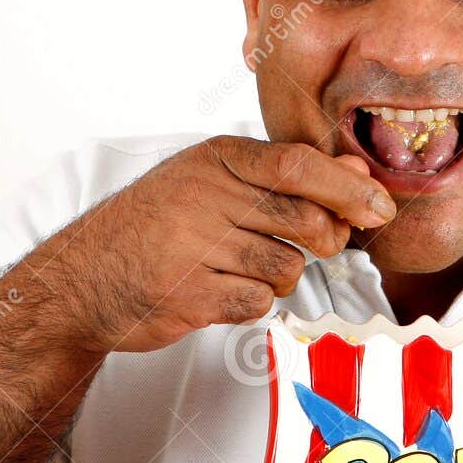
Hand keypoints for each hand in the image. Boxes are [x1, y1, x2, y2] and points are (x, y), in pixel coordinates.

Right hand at [39, 135, 396, 354]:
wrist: (81, 279)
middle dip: (326, 240)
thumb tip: (357, 171)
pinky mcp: (189, 295)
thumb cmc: (156, 226)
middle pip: (305, 220)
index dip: (349, 188)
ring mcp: (194, 246)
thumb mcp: (213, 182)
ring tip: (243, 266)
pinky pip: (257, 304)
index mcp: (215, 159)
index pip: (299, 165)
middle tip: (316, 245)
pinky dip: (251, 304)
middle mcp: (204, 196)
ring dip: (280, 275)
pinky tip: (220, 291)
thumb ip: (285, 176)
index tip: (381, 208)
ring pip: (286, 267)